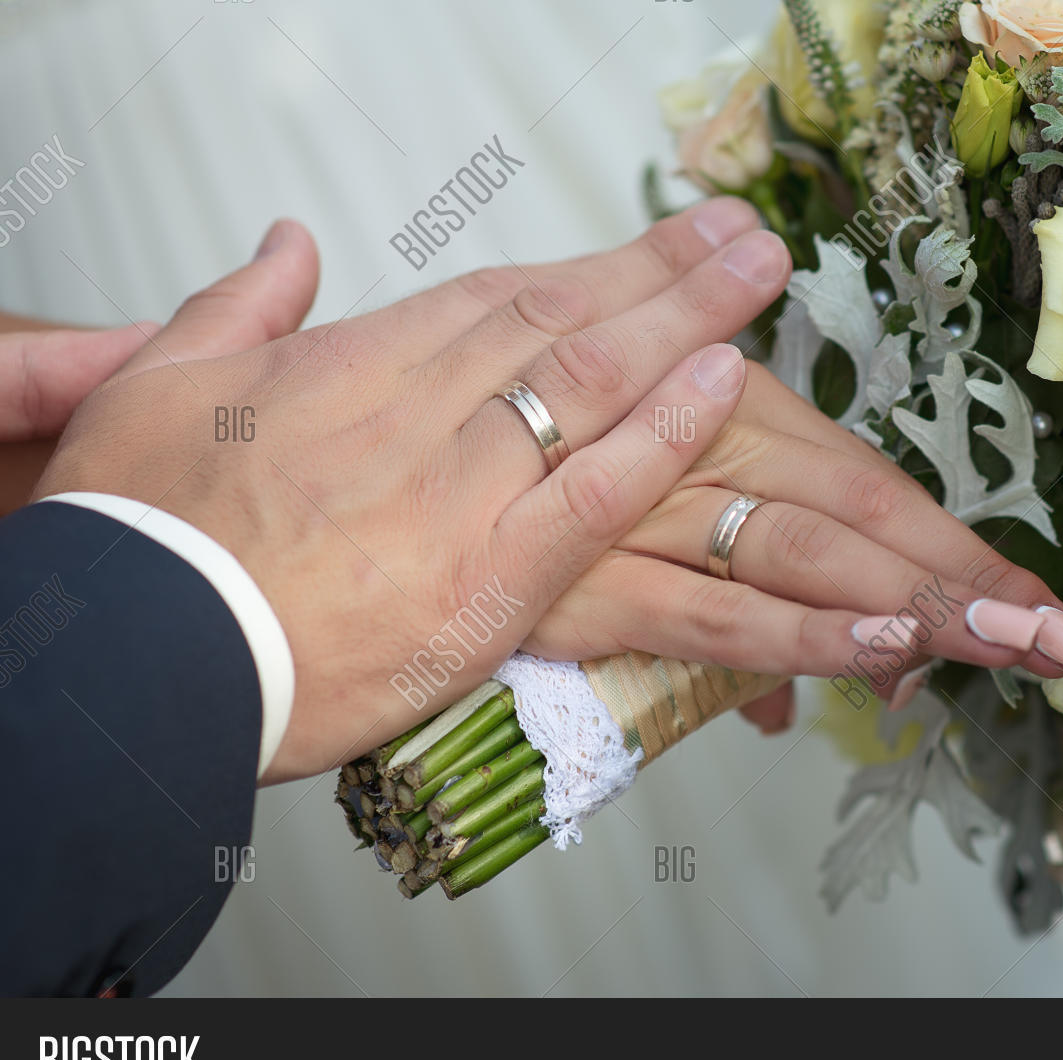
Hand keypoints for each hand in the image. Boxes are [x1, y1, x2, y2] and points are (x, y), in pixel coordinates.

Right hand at [37, 203, 906, 781]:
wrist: (135, 656)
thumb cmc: (140, 536)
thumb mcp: (153, 390)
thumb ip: (239, 309)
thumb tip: (287, 246)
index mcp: (356, 364)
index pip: (503, 296)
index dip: (594, 263)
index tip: (658, 237)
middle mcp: (424, 410)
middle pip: (566, 321)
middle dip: (664, 270)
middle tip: (745, 235)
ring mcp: (463, 491)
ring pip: (594, 384)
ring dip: (688, 321)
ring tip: (763, 276)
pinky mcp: (486, 581)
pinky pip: (593, 494)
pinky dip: (662, 433)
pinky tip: (722, 384)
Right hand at [523, 362, 1062, 708]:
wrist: (388, 480)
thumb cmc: (533, 486)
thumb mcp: (640, 521)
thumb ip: (726, 616)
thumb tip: (788, 709)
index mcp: (728, 414)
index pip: (870, 488)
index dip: (959, 550)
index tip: (1038, 608)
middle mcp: (701, 449)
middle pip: (863, 516)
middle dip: (969, 582)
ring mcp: (649, 512)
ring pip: (811, 556)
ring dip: (920, 602)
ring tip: (1015, 642)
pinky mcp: (594, 585)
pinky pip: (719, 617)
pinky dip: (805, 633)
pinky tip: (884, 651)